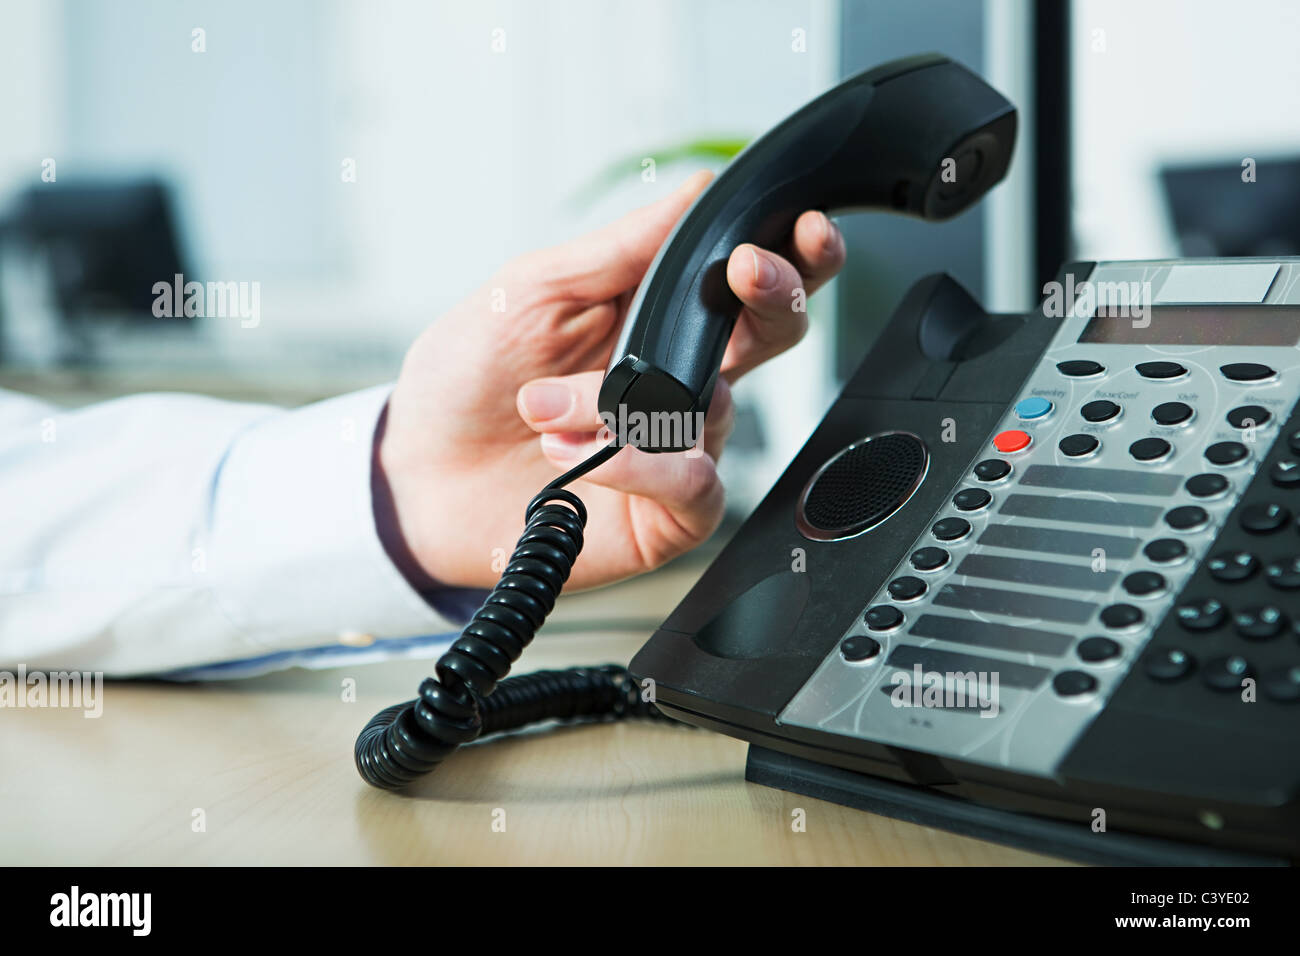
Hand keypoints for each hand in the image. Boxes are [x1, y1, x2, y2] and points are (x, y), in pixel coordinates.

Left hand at [374, 170, 844, 590]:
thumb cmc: (468, 380)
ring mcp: (677, 449)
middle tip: (747, 273)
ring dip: (622, 402)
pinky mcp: (663, 516)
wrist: (416, 477)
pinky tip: (585, 456)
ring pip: (714, 409)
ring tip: (544, 406)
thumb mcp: (532, 292)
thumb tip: (694, 192)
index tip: (791, 226)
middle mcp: (681, 382)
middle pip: (777, 334)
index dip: (787, 252)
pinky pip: (695, 485)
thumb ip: (619, 250)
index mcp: (657, 319)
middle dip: (780, 294)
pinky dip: (643, 465)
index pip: (746, 281)